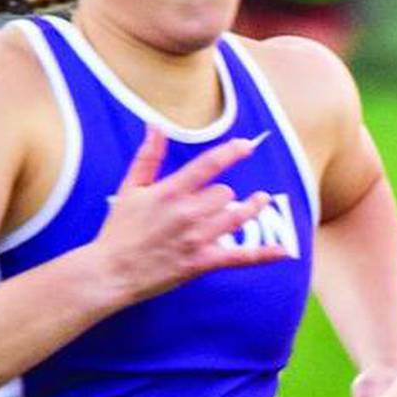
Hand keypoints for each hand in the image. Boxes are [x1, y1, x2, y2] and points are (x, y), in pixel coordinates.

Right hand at [93, 126, 283, 303]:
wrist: (111, 271)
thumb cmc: (119, 230)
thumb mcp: (129, 188)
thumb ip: (147, 156)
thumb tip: (155, 125)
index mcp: (169, 192)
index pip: (208, 165)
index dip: (231, 153)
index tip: (248, 145)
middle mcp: (187, 213)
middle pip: (225, 194)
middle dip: (223, 196)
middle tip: (217, 201)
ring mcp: (197, 238)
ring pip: (237, 217)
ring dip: (250, 210)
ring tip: (260, 201)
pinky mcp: (203, 262)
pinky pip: (241, 256)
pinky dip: (264, 254)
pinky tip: (285, 251)